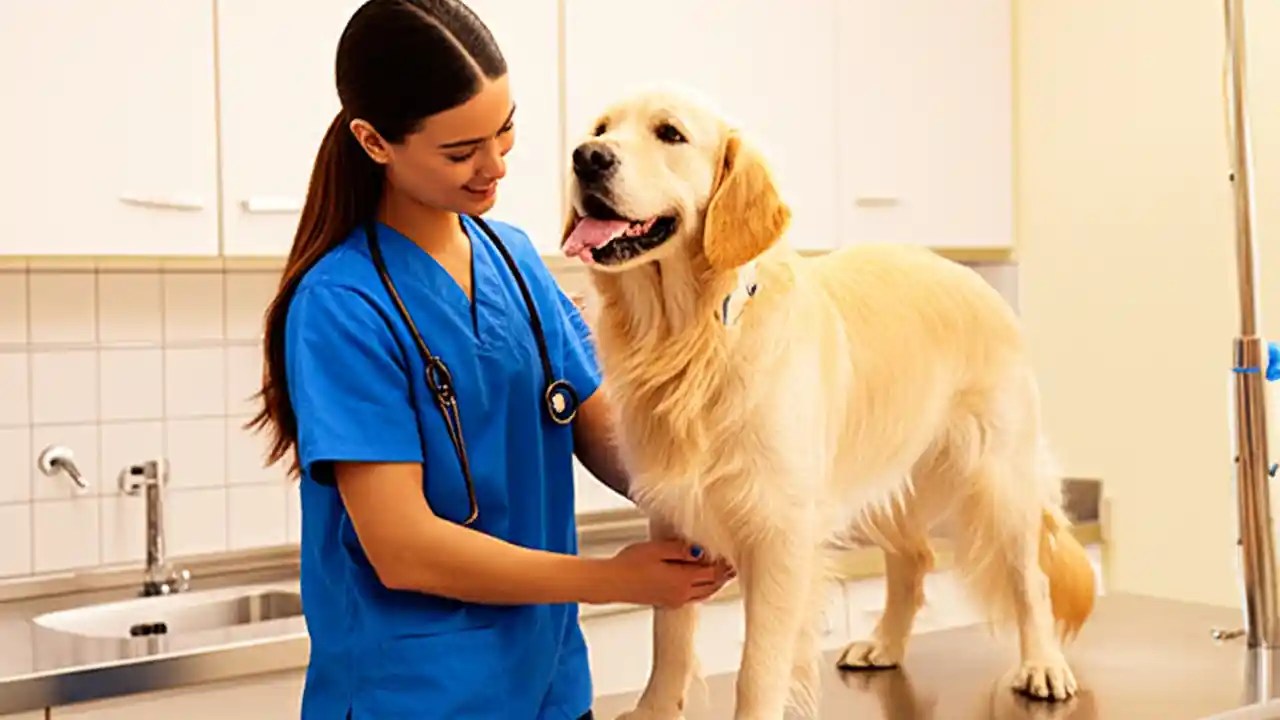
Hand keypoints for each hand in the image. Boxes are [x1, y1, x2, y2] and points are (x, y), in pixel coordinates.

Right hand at [604, 540, 735, 608]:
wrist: (610, 583)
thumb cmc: (629, 565)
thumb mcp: (657, 549)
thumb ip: (682, 549)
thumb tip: (702, 549)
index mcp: (682, 580)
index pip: (713, 572)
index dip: (725, 564)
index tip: (733, 554)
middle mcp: (682, 593)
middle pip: (712, 585)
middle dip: (724, 574)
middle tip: (733, 562)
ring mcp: (675, 599)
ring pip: (705, 593)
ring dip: (715, 583)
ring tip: (722, 571)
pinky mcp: (667, 601)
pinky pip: (694, 597)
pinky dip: (704, 589)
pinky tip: (701, 581)